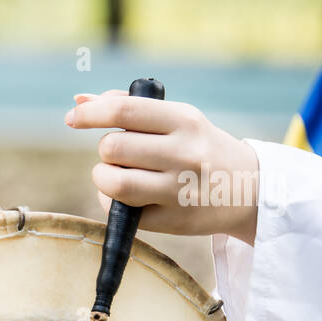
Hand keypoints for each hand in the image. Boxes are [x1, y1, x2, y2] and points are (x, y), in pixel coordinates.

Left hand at [65, 90, 259, 244]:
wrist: (250, 191)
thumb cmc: (200, 148)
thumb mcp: (178, 119)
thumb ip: (129, 108)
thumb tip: (79, 99)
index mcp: (185, 120)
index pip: (124, 112)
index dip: (90, 114)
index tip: (72, 117)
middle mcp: (184, 153)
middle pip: (112, 148)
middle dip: (106, 151)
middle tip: (121, 155)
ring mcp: (180, 190)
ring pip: (113, 182)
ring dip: (104, 177)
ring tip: (119, 174)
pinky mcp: (172, 221)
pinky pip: (120, 211)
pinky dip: (114, 202)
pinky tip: (133, 197)